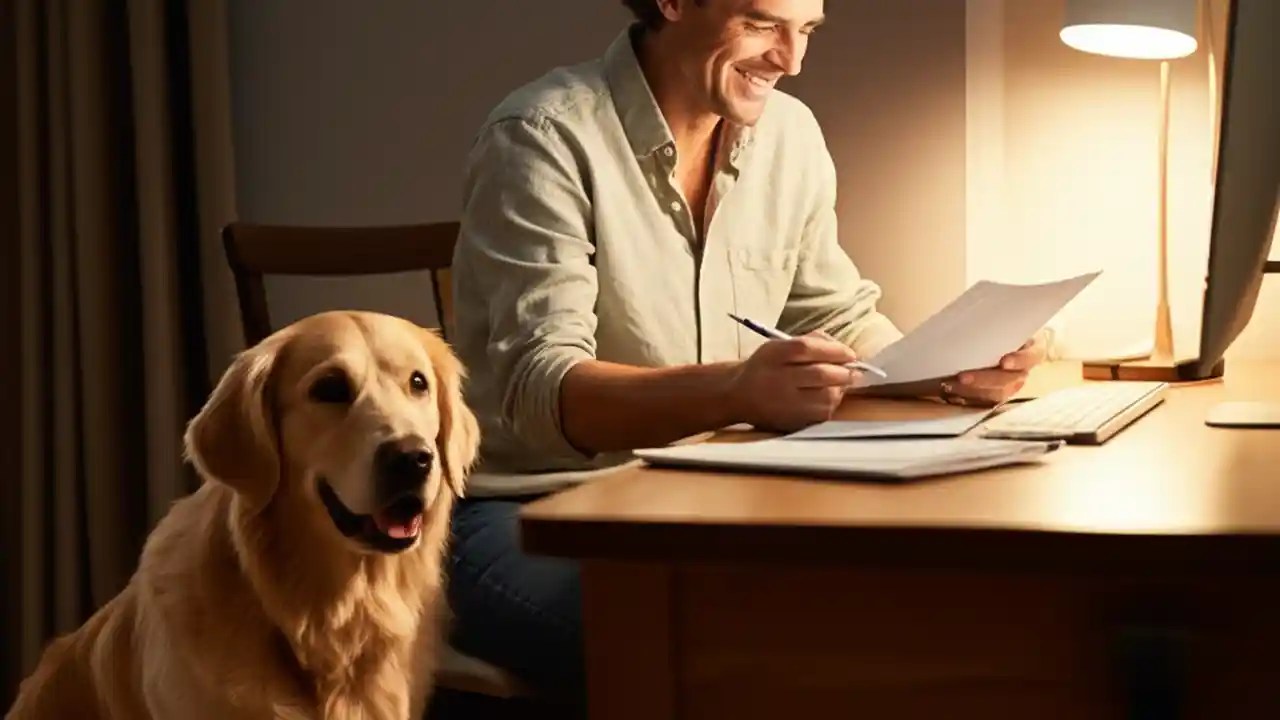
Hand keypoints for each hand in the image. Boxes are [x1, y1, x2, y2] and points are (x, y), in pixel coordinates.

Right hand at [729, 332, 861, 431]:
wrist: (738, 396)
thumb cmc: (766, 367)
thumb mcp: (778, 345)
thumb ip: (810, 340)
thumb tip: (841, 348)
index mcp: (773, 355)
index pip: (809, 349)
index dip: (835, 350)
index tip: (850, 354)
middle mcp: (777, 379)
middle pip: (821, 374)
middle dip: (844, 372)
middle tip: (853, 371)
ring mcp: (784, 403)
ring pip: (827, 396)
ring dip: (841, 389)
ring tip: (841, 383)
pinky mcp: (791, 421)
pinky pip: (822, 413)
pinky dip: (832, 403)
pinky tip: (829, 397)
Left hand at [942, 329, 1048, 405]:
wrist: (999, 337)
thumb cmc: (1003, 326)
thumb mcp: (1006, 321)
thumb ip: (998, 323)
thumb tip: (978, 316)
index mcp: (1033, 349)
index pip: (1031, 356)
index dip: (1020, 360)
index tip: (1005, 361)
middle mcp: (1023, 371)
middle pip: (1009, 381)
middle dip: (985, 380)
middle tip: (963, 377)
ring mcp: (1010, 386)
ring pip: (995, 395)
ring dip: (971, 392)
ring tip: (949, 385)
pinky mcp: (994, 395)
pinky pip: (983, 402)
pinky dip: (966, 398)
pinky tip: (950, 393)